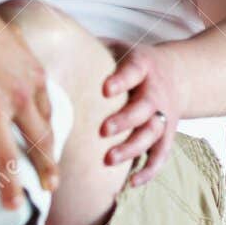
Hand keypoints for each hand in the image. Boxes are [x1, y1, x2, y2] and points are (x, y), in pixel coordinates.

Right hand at [0, 3, 57, 208]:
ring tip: (14, 204)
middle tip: (51, 186)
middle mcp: (21, 100)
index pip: (47, 115)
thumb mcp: (13, 40)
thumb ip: (19, 56)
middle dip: (47, 168)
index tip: (47, 150)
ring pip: (9, 157)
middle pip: (39, 141)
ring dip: (12, 185)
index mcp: (35, 80)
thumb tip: (17, 53)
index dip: (48, 136)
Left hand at [101, 46, 179, 185]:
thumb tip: (48, 41)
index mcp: (143, 66)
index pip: (134, 71)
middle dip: (126, 120)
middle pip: (145, 107)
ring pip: (153, 134)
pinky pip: (161, 156)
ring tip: (109, 159)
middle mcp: (156, 92)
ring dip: (132, 148)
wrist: (177, 74)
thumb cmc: (133, 63)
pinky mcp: (167, 135)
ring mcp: (164, 116)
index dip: (121, 80)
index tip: (104, 89)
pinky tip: (130, 183)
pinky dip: (148, 170)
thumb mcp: (118, 48)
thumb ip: (90, 49)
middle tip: (103, 130)